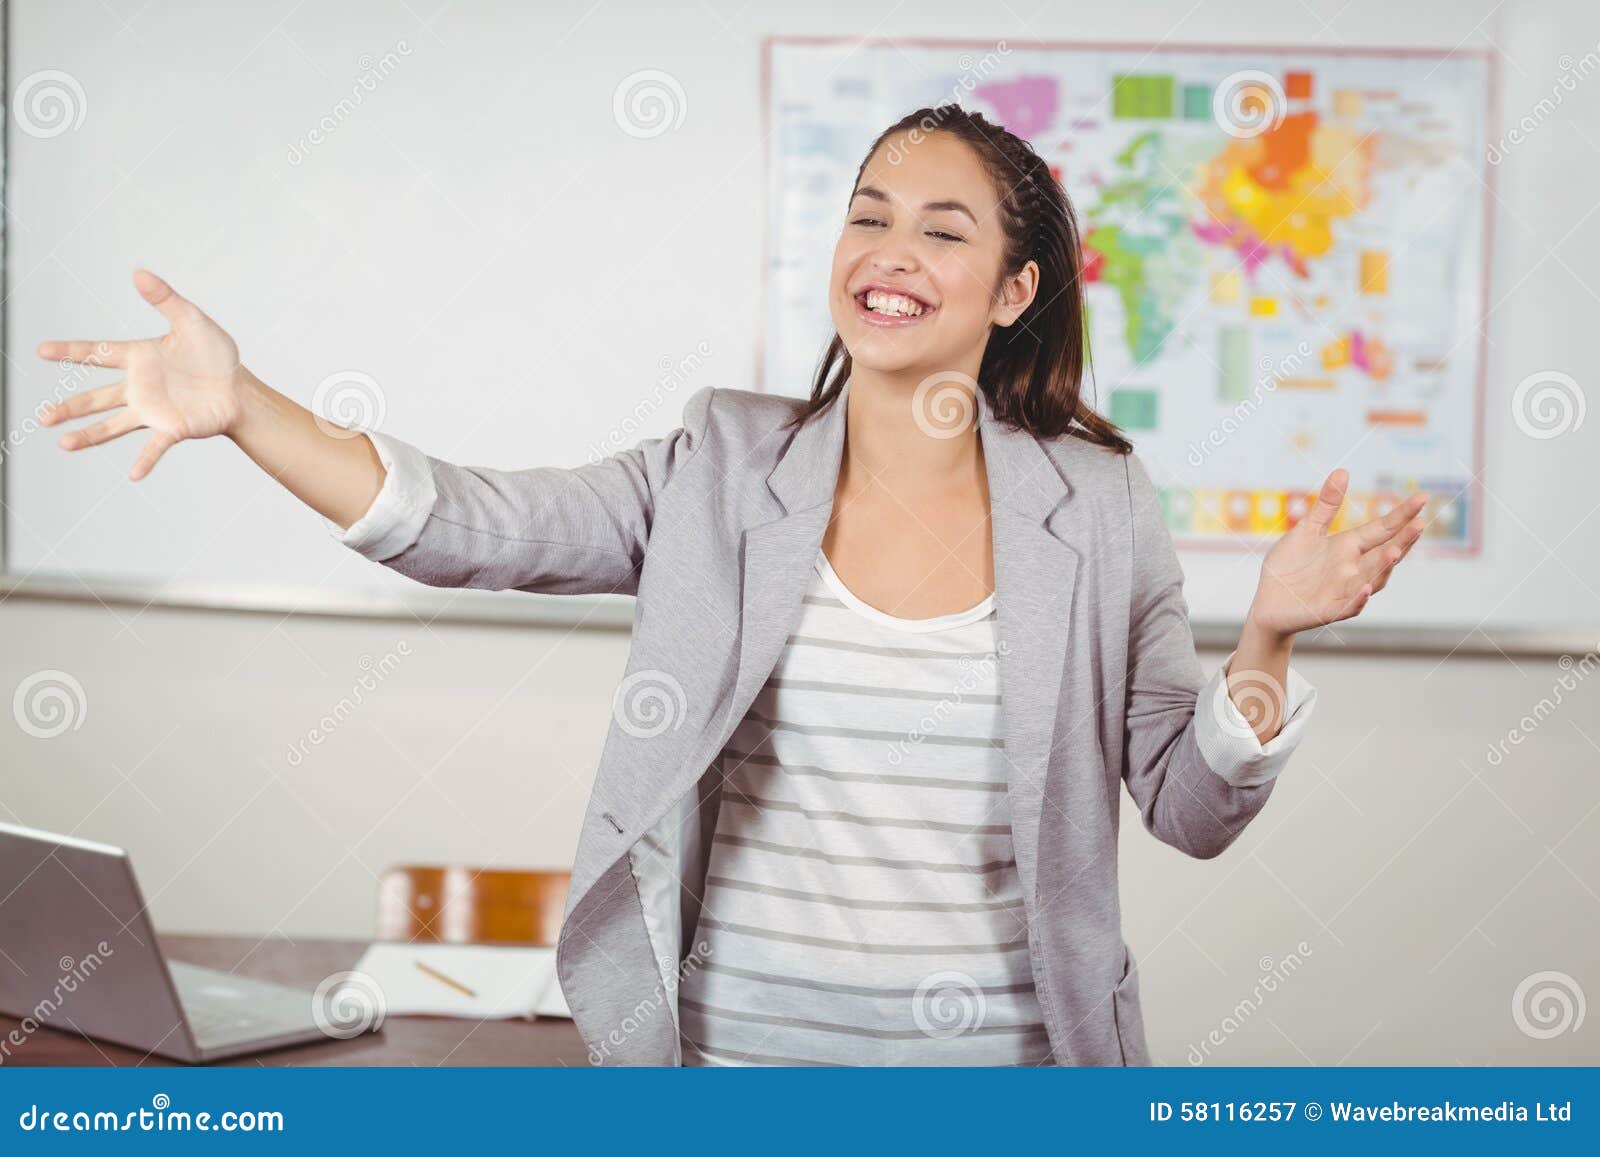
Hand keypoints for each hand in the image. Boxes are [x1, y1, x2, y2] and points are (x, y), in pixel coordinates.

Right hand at [37, 269, 247, 479]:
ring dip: (89, 435)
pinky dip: (145, 460)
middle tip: (43, 417)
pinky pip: (155, 446)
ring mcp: (153, 410)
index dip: (70, 351)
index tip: (41, 350)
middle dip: (69, 408)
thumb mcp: (192, 321)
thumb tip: (139, 273)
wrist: (240, 389)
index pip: (96, 353)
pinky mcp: (173, 428)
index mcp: (138, 358)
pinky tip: (133, 475)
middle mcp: (138, 387)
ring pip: (113, 424)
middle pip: (95, 398)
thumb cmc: (216, 356)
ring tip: (64, 444)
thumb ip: (166, 299)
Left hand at [1246, 469, 1427, 639]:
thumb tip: (1343, 471)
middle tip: (1420, 523)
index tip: (1422, 496)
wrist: (1267, 603)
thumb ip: (1326, 506)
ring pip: (1372, 580)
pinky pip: (1348, 606)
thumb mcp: (1306, 531)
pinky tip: (1363, 589)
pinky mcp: (1329, 611)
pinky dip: (1357, 599)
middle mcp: (1353, 569)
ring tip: (1396, 551)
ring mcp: (1344, 591)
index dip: (1402, 514)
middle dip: (1403, 540)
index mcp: (1349, 547)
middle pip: (1385, 554)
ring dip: (1383, 567)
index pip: (1381, 529)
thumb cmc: (1289, 567)